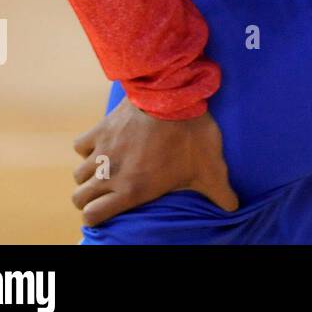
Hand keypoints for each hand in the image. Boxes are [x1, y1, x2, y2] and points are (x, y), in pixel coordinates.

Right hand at [71, 96, 239, 225]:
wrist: (174, 94)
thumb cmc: (192, 134)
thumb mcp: (209, 167)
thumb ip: (218, 191)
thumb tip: (233, 207)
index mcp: (132, 189)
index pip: (93, 216)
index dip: (96, 217)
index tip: (106, 212)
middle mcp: (111, 173)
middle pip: (79, 197)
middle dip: (89, 199)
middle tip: (105, 193)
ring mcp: (103, 150)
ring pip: (78, 173)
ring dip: (88, 175)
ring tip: (105, 172)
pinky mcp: (100, 128)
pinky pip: (80, 145)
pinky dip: (87, 148)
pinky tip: (103, 146)